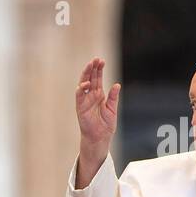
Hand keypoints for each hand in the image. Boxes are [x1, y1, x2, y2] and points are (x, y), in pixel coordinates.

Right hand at [74, 57, 120, 187]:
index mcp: (99, 95)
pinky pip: (79, 97)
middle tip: (96, 59)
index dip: (99, 70)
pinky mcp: (80, 108)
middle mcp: (90, 96)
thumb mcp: (112, 109)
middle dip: (92, 69)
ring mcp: (85, 101)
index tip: (101, 61)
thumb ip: (113, 97)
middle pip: (90, 79)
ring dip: (85, 75)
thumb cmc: (105, 125)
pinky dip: (80, 90)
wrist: (100, 137)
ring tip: (90, 66)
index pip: (97, 79)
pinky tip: (83, 84)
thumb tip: (117, 85)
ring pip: (83, 85)